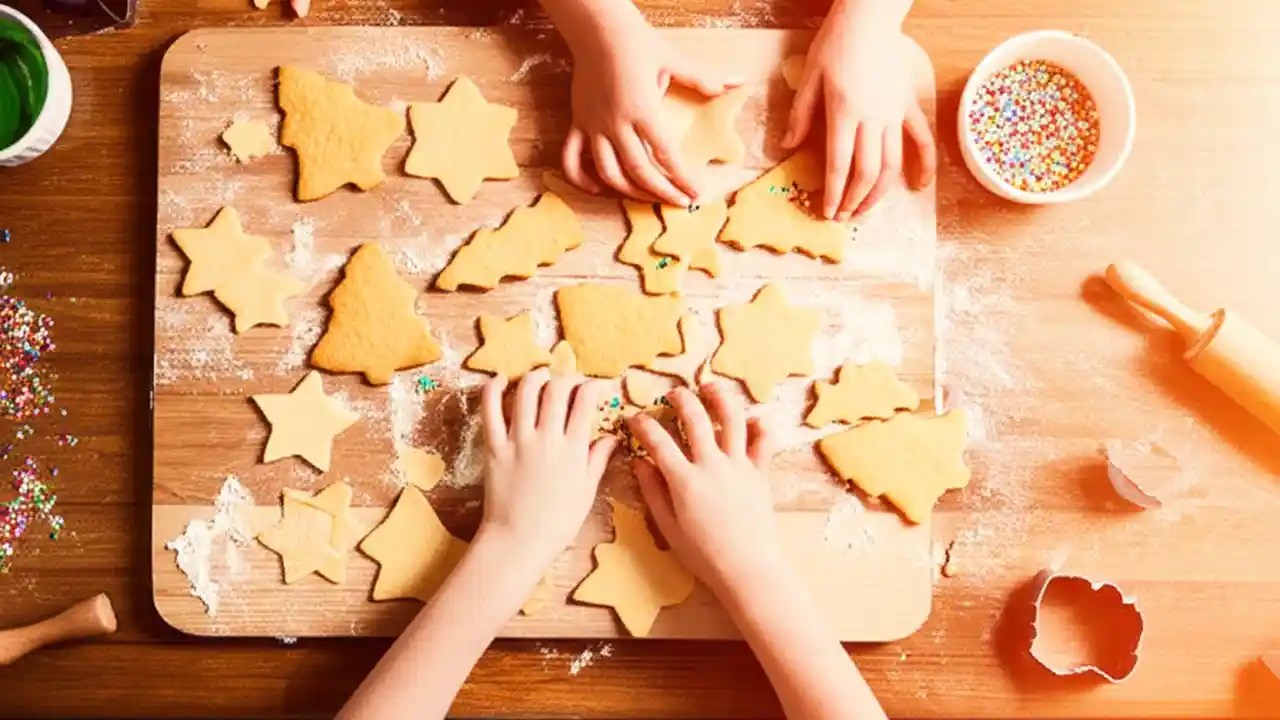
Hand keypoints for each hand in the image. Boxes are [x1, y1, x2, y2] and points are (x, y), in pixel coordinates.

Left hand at [479, 369, 618, 563]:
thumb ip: (598, 459)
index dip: (593, 385)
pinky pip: (491, 410)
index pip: (586, 400)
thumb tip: (611, 437)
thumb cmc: (557, 522)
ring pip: (526, 391)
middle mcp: (546, 438)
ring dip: (536, 376)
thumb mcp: (586, 491)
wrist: (518, 541)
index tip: (597, 387)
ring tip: (542, 377)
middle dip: (567, 377)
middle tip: (570, 382)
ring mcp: (518, 440)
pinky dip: (494, 388)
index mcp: (573, 448)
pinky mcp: (494, 447)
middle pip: (557, 388)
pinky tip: (501, 379)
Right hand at [560, 11, 739, 206]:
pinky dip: (582, 179)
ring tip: (648, 198)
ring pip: (608, 172)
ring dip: (628, 192)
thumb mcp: (674, 60)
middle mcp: (616, 123)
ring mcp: (593, 125)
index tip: (696, 193)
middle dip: (661, 192)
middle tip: (679, 202)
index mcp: (642, 109)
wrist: (598, 28)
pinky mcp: (577, 122)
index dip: (682, 178)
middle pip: (638, 171)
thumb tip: (737, 81)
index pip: (666, 154)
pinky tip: (599, 189)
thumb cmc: (637, 43)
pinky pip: (572, 159)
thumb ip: (704, 78)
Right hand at [626, 384, 785, 594]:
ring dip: (719, 397)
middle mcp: (712, 465)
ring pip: (732, 418)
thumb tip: (640, 462)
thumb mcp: (668, 526)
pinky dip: (759, 424)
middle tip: (672, 394)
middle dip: (680, 399)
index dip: (642, 424)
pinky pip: (764, 440)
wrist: (747, 569)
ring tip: (709, 387)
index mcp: (685, 480)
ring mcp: (739, 466)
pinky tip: (750, 418)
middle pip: (695, 418)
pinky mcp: (760, 473)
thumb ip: (653, 491)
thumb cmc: (703, 554)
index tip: (634, 419)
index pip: (658, 440)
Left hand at [782, 8, 936, 219]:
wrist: (868, 17)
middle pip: (867, 172)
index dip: (833, 193)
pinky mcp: (908, 105)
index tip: (827, 212)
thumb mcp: (809, 78)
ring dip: (879, 193)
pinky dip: (925, 164)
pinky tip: (918, 186)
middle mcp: (872, 118)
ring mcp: (894, 113)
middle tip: (843, 217)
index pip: (839, 165)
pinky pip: (921, 139)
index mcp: (844, 113)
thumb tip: (787, 147)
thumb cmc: (835, 44)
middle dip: (854, 200)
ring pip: (891, 163)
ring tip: (865, 209)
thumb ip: (800, 115)